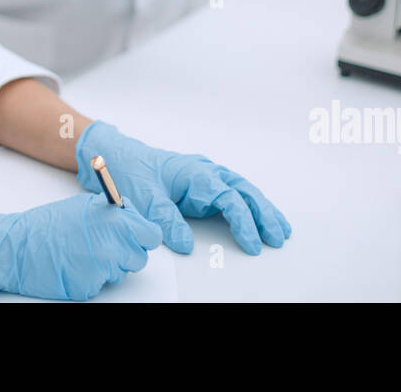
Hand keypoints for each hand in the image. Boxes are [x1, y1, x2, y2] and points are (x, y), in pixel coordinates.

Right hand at [0, 192, 161, 300]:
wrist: (17, 248)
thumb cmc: (46, 225)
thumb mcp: (83, 206)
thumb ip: (112, 212)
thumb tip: (130, 216)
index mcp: (113, 222)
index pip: (151, 235)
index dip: (144, 236)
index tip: (136, 236)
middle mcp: (112, 246)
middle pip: (139, 258)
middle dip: (127, 254)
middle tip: (106, 246)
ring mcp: (101, 270)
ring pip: (121, 273)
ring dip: (109, 266)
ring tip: (83, 253)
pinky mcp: (90, 288)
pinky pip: (101, 285)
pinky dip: (91, 278)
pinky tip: (74, 266)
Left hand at [75, 121, 289, 255]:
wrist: (119, 156)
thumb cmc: (132, 172)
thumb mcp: (143, 198)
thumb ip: (166, 219)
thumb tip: (185, 244)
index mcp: (195, 173)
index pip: (228, 198)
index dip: (243, 222)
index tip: (252, 244)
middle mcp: (206, 172)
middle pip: (244, 191)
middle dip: (263, 214)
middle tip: (279, 237)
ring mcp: (206, 177)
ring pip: (243, 190)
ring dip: (262, 209)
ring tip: (281, 229)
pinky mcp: (203, 186)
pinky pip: (233, 193)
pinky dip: (249, 205)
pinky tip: (262, 216)